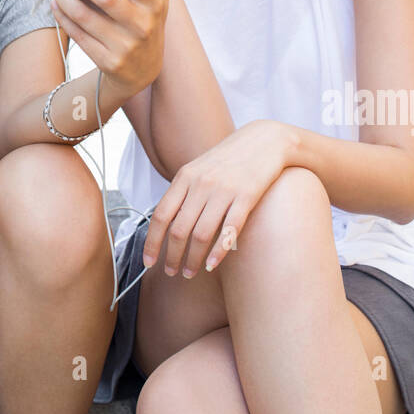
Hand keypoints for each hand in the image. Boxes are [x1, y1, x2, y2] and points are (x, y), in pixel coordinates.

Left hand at [50, 0, 170, 99]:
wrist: (142, 73)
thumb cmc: (147, 25)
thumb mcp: (159, 3)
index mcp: (155, 5)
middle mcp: (142, 26)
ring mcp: (124, 46)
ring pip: (85, 17)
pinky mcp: (107, 61)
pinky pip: (78, 35)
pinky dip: (64, 17)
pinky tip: (57, 5)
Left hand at [142, 120, 292, 278]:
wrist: (264, 140)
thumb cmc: (229, 159)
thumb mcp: (200, 169)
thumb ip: (183, 192)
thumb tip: (166, 223)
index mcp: (185, 177)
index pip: (161, 215)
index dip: (152, 242)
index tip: (148, 262)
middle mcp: (201, 183)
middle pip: (179, 229)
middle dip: (171, 256)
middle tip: (171, 273)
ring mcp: (224, 190)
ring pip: (201, 234)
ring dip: (193, 259)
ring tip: (190, 273)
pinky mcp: (247, 196)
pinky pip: (229, 230)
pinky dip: (218, 252)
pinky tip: (212, 265)